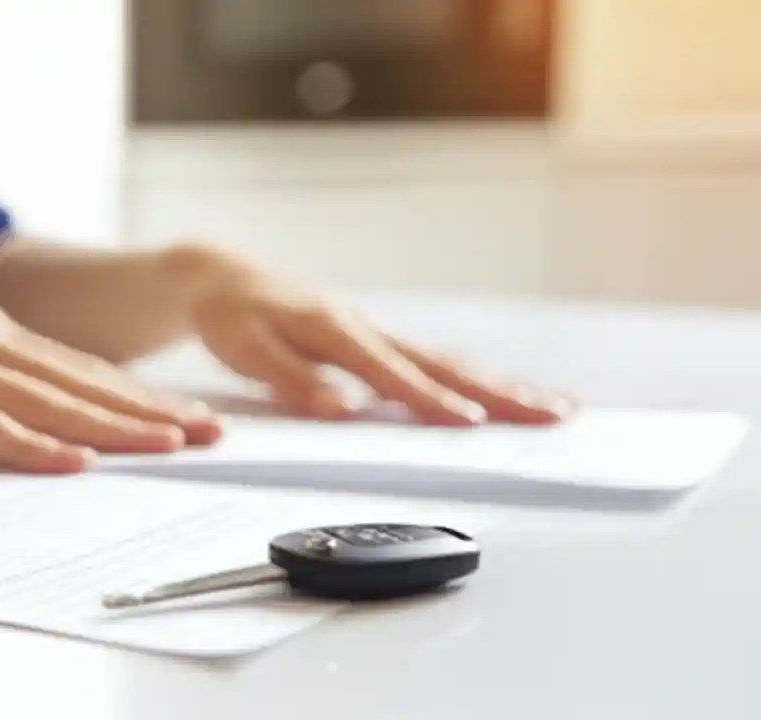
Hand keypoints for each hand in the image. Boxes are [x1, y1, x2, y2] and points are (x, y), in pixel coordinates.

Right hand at [0, 274, 219, 472]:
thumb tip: (37, 414)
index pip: (84, 370)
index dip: (142, 395)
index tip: (190, 417)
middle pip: (83, 384)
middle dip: (151, 411)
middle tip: (208, 433)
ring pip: (49, 401)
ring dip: (111, 426)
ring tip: (165, 446)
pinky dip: (30, 445)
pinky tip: (70, 462)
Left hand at [175, 245, 571, 425]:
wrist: (217, 277)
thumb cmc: (229, 316)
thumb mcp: (244, 348)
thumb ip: (291, 379)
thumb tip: (339, 410)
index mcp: (333, 328)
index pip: (390, 373)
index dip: (430, 400)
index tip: (471, 423)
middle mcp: (364, 325)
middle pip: (442, 363)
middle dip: (501, 392)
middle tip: (555, 415)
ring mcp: (374, 330)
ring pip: (447, 360)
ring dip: (501, 385)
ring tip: (554, 407)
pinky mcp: (374, 337)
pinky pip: (432, 359)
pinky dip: (473, 378)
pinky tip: (500, 393)